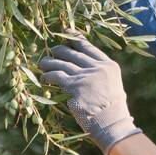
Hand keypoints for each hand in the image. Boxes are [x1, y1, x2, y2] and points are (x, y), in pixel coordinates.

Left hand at [36, 32, 140, 154]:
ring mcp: (85, 76)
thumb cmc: (113, 109)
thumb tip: (83, 66)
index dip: (74, 37)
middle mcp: (97, 68)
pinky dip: (48, 75)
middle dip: (60, 50)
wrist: (112, 123)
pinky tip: (44, 77)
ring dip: (50, 62)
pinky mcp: (74, 87)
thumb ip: (100, 73)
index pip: (88, 46)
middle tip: (52, 51)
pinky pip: (57, 76)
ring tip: (42, 63)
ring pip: (62, 63)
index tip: (65, 31)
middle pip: (73, 53)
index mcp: (108, 65)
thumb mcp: (113, 84)